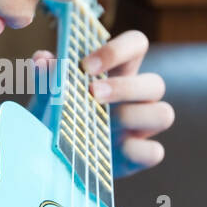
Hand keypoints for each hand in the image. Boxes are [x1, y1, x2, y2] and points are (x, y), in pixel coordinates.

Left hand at [31, 29, 171, 177]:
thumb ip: (47, 80)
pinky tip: (111, 150)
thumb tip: (42, 59)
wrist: (52, 160)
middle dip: (125, 87)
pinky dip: (136, 150)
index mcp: (118, 73)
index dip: (119, 50)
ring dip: (132, 116)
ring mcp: (141, 128)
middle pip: (156, 82)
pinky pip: (154, 151)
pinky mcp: (139, 155)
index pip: (136, 45)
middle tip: (92, 93)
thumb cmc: (57, 120)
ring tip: (101, 123)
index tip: (87, 65)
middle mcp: (136, 98)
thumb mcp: (48, 99)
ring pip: (164, 114)